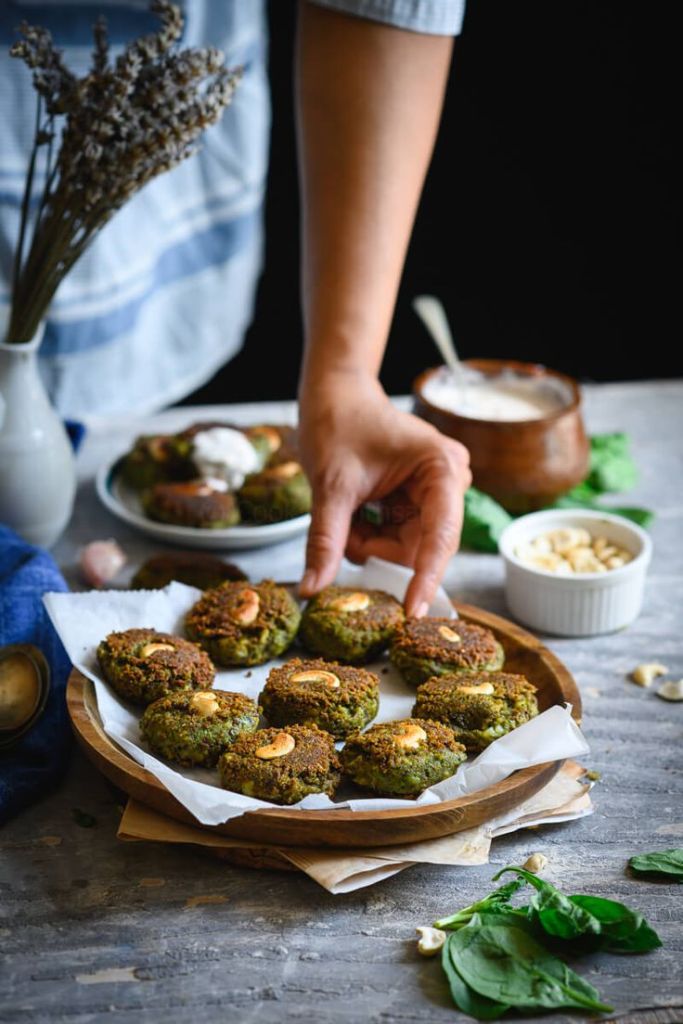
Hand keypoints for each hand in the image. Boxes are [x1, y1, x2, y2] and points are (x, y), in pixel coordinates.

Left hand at [298, 372, 470, 615]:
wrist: (333, 394)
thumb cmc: (337, 423)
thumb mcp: (330, 486)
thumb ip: (325, 540)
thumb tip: (312, 588)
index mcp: (440, 468)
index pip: (440, 537)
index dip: (426, 578)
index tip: (412, 614)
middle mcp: (448, 481)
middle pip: (421, 546)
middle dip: (378, 550)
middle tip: (345, 534)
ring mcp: (434, 492)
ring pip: (405, 547)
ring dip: (369, 543)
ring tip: (345, 513)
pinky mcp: (418, 500)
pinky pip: (396, 538)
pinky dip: (369, 535)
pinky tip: (354, 511)